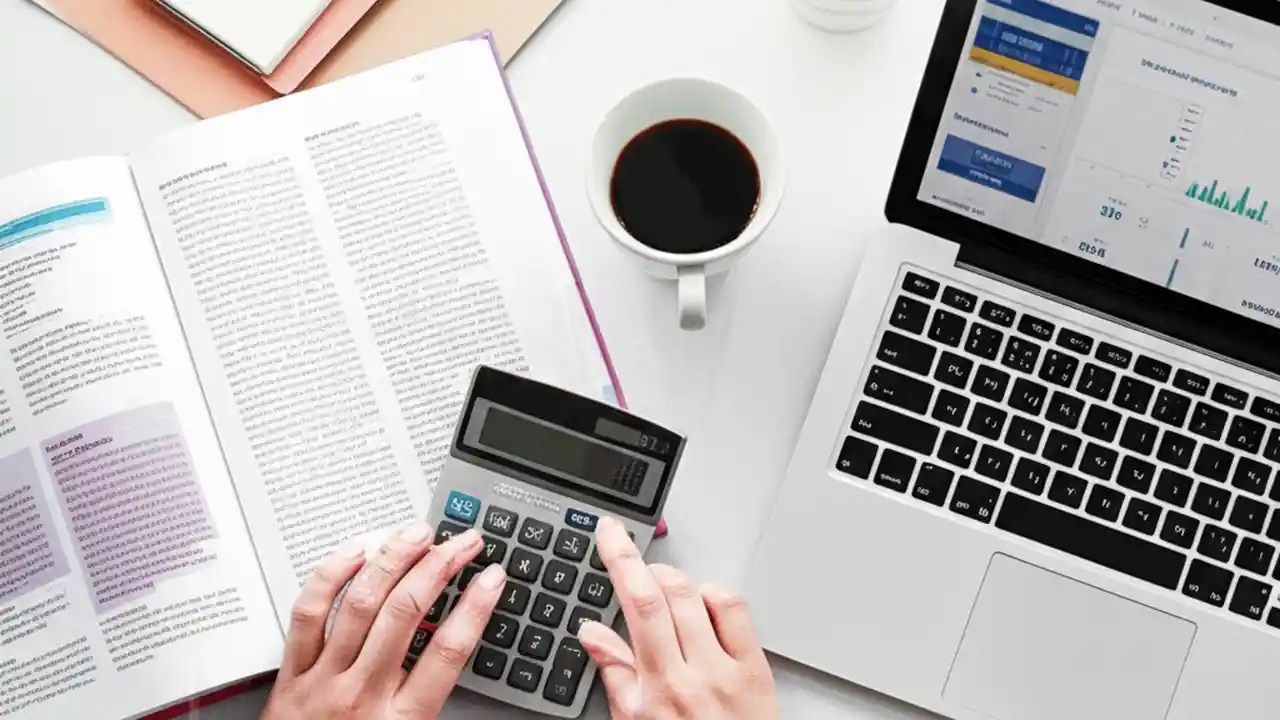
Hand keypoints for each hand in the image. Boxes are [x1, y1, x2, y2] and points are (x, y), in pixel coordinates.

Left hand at [261, 524, 505, 719]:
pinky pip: (308, 613)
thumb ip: (430, 696)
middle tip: (463, 543)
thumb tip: (455, 645)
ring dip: (394, 559)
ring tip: (418, 535)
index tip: (493, 578)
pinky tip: (354, 553)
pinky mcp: (291, 673)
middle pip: (407, 613)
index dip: (476, 606)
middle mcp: (363, 694)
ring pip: (361, 603)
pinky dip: (330, 576)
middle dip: (441, 567)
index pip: (448, 651)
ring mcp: (324, 680)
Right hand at [578, 517, 779, 719]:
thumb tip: (592, 633)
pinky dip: (715, 595)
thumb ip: (615, 675)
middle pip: (669, 592)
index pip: (637, 604)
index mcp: (659, 687)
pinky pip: (736, 612)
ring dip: (678, 579)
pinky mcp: (757, 669)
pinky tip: (702, 604)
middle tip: (632, 559)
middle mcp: (695, 673)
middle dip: (646, 564)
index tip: (611, 533)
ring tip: (664, 587)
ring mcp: (730, 669)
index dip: (622, 558)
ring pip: (701, 596)